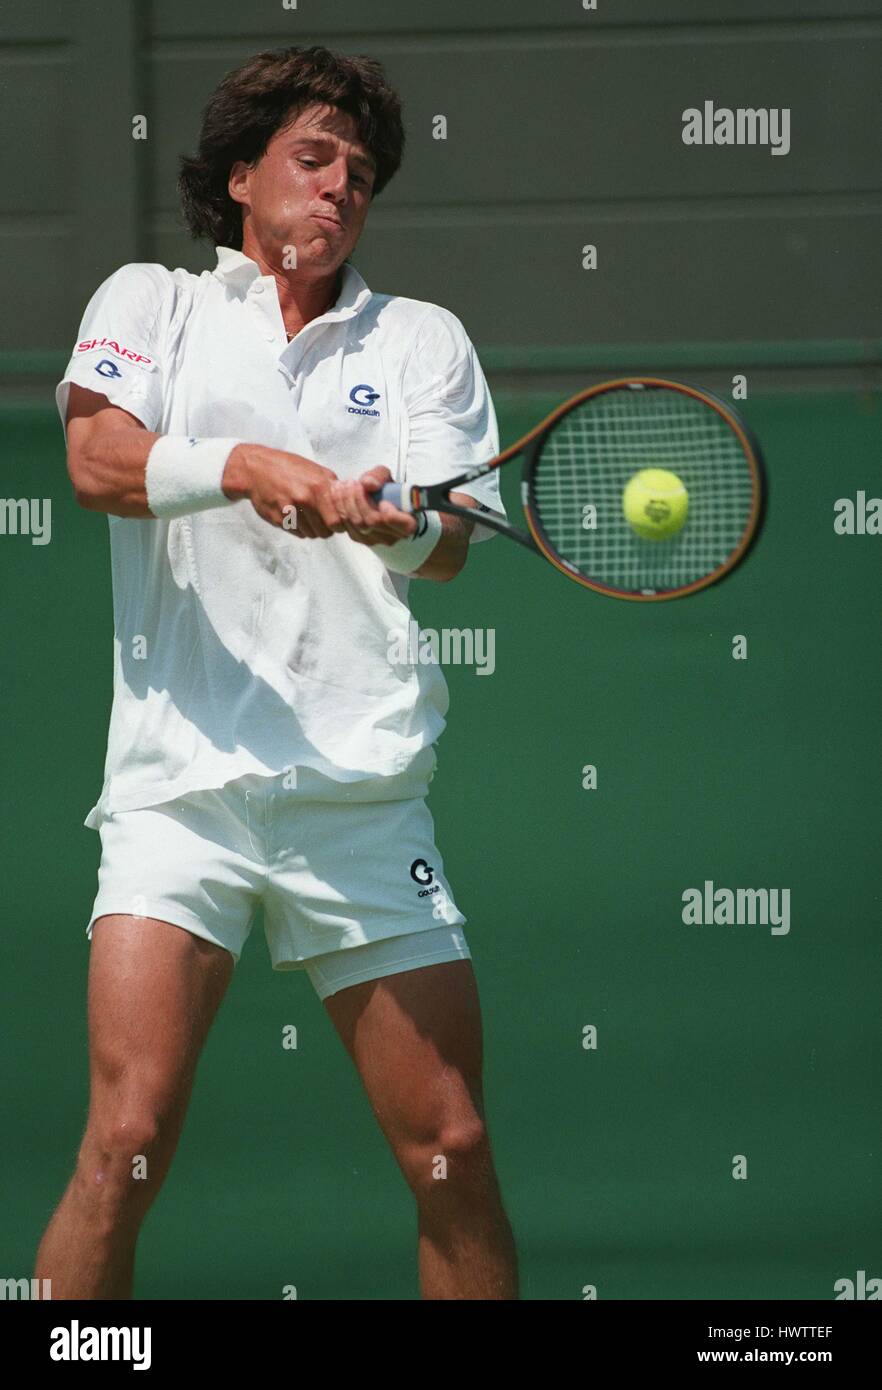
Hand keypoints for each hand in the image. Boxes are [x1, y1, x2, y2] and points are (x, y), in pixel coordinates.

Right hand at [224, 443, 345, 537]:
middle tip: (323, 520)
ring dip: (312, 529)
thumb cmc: (287, 467)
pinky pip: (297, 533)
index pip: (338, 520)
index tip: (337, 520)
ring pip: (311, 534)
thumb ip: (331, 486)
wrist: (254, 469)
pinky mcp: (278, 520)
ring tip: (307, 515)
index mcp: (318, 486)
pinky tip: (295, 515)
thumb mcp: (314, 469)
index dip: (340, 523)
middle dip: (327, 529)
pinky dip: (299, 528)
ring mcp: (290, 511)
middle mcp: (304, 499)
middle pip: (326, 532)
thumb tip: (349, 503)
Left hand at [330, 466, 418, 546]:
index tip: (383, 501)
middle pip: (373, 521)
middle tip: (354, 483)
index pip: (402, 525)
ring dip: (346, 501)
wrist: (376, 503)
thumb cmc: (385, 493)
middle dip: (360, 499)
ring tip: (344, 485)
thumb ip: (379, 477)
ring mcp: (374, 539)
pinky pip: (346, 526)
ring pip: (357, 523)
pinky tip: (339, 495)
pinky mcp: (358, 538)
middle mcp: (392, 536)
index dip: (391, 514)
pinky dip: (339, 508)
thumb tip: (369, 484)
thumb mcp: (387, 479)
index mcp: (407, 523)